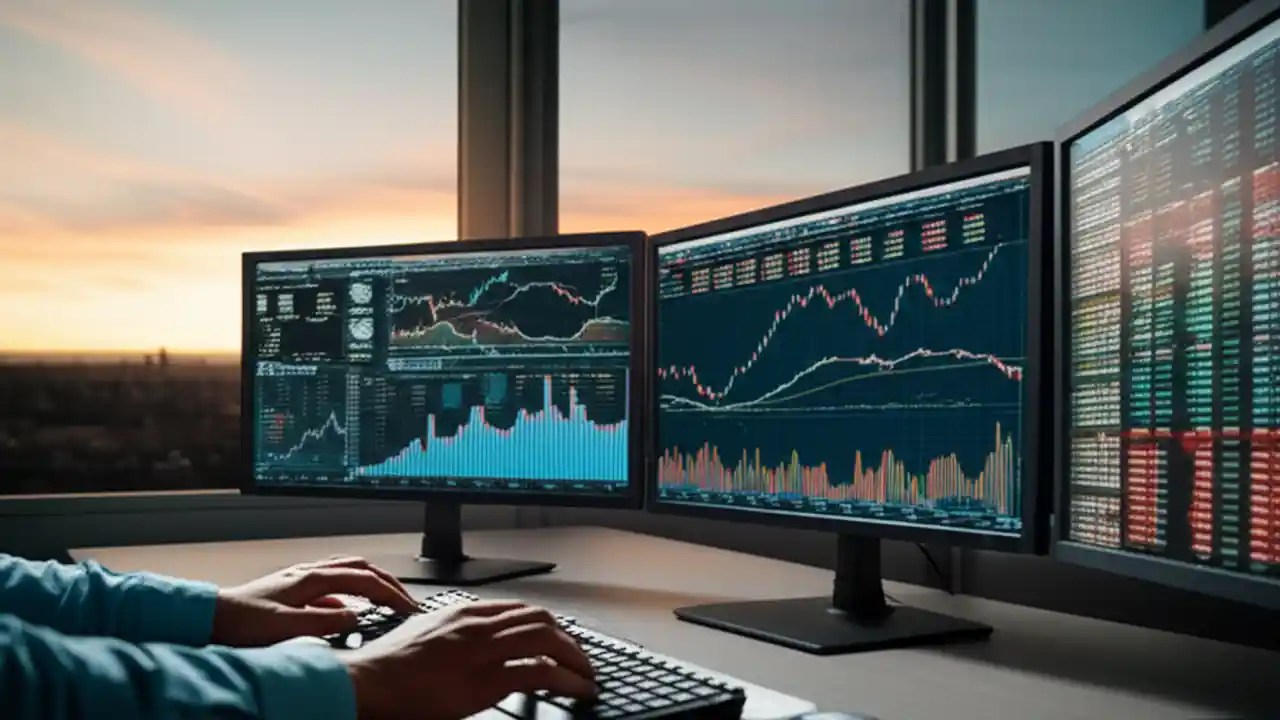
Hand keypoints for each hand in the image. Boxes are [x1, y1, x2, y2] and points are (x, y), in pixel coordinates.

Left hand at [211, 555, 417, 646]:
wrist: (211, 617)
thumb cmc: (242, 621)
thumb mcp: (286, 627)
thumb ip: (324, 622)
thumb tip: (356, 619)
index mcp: (313, 578)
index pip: (365, 580)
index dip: (391, 593)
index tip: (407, 608)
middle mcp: (310, 572)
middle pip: (362, 567)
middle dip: (388, 582)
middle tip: (405, 600)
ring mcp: (302, 578)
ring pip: (349, 571)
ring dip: (372, 582)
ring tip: (386, 597)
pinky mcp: (295, 589)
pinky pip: (333, 585)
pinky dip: (351, 593)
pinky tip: (349, 611)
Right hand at [343, 600, 596, 719]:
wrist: (367, 682)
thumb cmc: (387, 666)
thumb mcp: (425, 636)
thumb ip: (454, 636)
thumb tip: (470, 648)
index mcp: (465, 613)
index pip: (520, 609)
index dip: (547, 626)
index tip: (559, 640)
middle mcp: (479, 624)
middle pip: (541, 620)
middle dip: (569, 640)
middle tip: (581, 659)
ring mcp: (484, 649)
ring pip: (548, 640)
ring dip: (576, 658)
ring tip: (587, 676)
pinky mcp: (486, 680)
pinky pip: (540, 673)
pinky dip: (568, 680)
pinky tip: (578, 690)